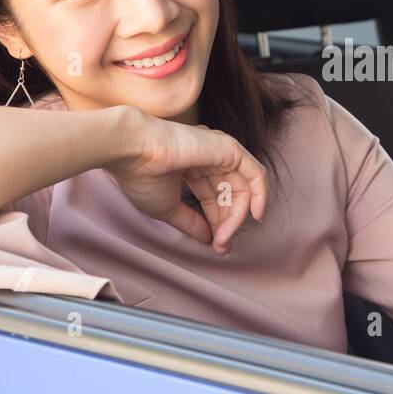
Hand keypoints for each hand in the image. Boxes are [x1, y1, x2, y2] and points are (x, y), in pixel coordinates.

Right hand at [106, 109, 266, 254]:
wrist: (132, 152)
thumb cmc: (142, 176)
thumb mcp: (168, 208)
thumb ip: (191, 223)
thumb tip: (209, 239)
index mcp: (192, 166)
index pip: (214, 197)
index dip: (217, 222)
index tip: (215, 245)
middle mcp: (209, 157)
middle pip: (229, 194)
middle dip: (227, 222)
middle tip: (221, 245)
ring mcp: (220, 151)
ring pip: (241, 188)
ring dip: (236, 216)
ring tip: (223, 237)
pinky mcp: (229, 148)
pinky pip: (254, 173)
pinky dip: (259, 193)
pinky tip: (255, 214)